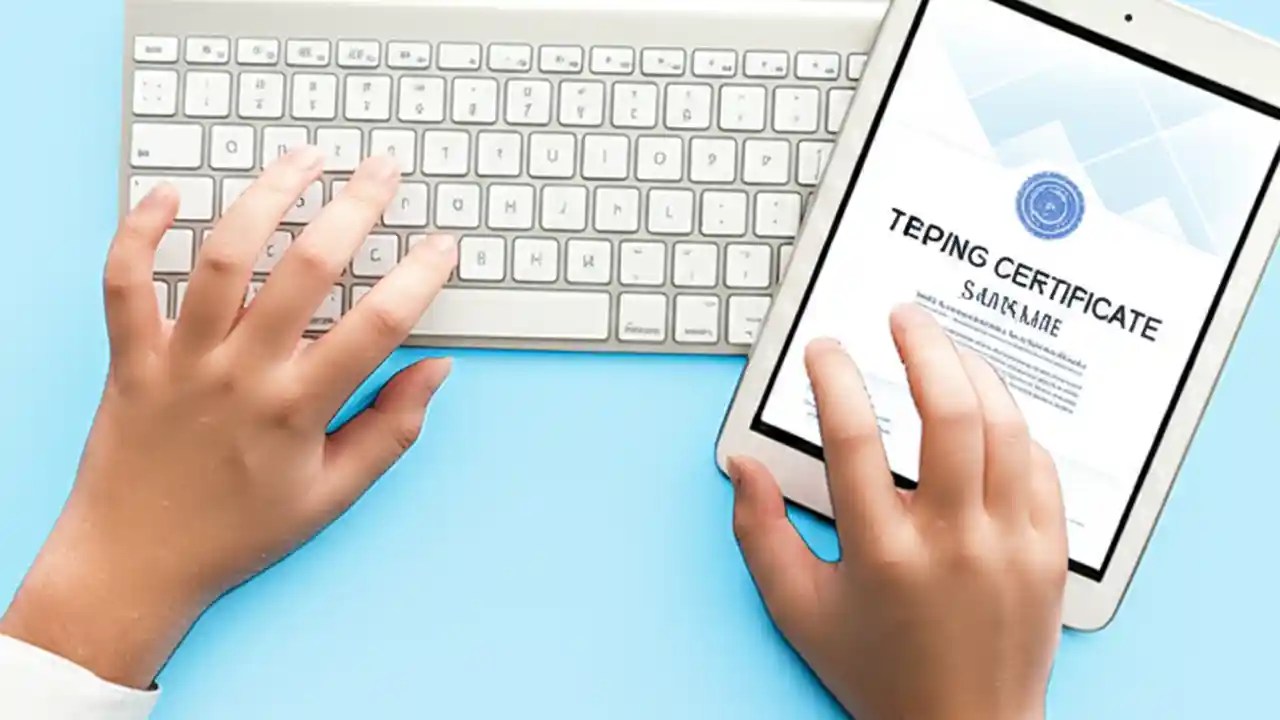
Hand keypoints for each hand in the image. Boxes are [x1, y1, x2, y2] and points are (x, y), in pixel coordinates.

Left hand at [0, 148, 456, 688]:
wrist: (134, 562)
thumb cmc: (238, 531)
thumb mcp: (333, 495)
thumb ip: (390, 430)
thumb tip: (436, 370)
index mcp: (298, 409)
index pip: (378, 325)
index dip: (420, 276)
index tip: (442, 244)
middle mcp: (242, 373)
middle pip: (307, 269)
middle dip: (355, 208)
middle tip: (383, 170)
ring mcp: (181, 359)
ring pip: (225, 256)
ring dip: (267, 196)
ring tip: (303, 158)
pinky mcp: (130, 355)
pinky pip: (124, 280)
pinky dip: (139, 230)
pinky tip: (168, 193)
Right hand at [728, 305, 1066, 719]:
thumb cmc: (879, 672)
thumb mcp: (798, 610)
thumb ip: (760, 533)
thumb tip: (743, 466)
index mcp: (883, 554)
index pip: (854, 437)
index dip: (834, 378)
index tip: (825, 350)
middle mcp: (952, 542)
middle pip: (948, 414)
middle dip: (923, 347)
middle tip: (902, 316)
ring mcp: (1009, 545)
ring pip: (1004, 428)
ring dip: (974, 373)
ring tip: (947, 348)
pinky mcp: (1048, 552)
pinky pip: (1039, 465)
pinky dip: (1013, 425)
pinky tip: (989, 408)